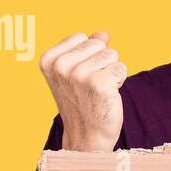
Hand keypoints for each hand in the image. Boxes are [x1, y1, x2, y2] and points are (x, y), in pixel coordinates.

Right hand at [38, 30, 127, 151]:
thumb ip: (88, 49)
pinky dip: (119, 80)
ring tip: (99, 91)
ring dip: (111, 72)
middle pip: (98, 43)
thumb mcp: (76, 72)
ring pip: (112, 54)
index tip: (80, 77)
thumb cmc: (83, 102)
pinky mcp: (99, 84)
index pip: (82, 37)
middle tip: (91, 86)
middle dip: (101, 62)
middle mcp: (61, 66)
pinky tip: (108, 95)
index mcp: (49, 60)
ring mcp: (79, 75)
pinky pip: (121, 68)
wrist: (87, 137)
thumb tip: (103, 33)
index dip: (89, 55)